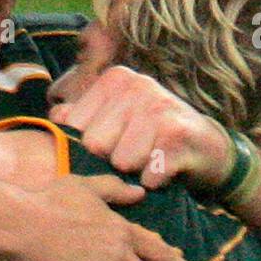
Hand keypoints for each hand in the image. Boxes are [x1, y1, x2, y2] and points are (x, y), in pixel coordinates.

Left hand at [50, 66, 233, 190]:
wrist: (205, 147)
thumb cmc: (148, 135)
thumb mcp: (114, 118)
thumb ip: (80, 116)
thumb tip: (55, 118)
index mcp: (114, 80)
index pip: (74, 127)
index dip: (89, 147)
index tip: (113, 142)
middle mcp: (137, 85)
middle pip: (95, 145)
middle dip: (111, 159)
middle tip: (134, 151)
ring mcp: (160, 107)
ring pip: (122, 162)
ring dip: (135, 171)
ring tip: (150, 158)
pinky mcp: (179, 135)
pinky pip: (148, 175)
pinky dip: (154, 181)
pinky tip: (165, 168)